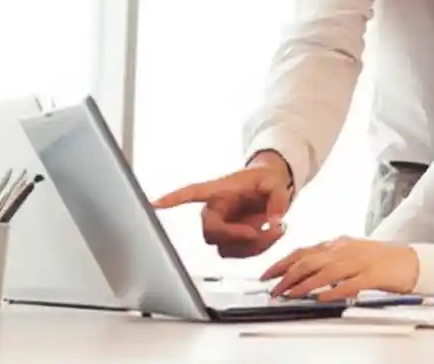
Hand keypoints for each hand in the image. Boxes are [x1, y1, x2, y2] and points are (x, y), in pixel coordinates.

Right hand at [152, 152, 292, 257]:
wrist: (272, 186)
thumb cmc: (267, 179)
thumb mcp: (277, 182)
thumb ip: (278, 200)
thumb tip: (275, 220)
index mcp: (220, 190)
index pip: (192, 193)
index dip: (173, 199)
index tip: (155, 204)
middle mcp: (215, 209)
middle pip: (212, 231)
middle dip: (237, 236)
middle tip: (262, 231)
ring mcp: (221, 226)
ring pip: (225, 247)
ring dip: (253, 245)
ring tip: (277, 229)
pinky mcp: (230, 239)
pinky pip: (237, 253)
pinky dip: (257, 249)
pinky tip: (271, 235)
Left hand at [260, 236, 418, 300]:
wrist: (409, 261)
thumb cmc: (379, 258)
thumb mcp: (349, 251)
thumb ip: (328, 257)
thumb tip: (302, 268)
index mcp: (338, 244)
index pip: (303, 251)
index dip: (282, 263)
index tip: (267, 274)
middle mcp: (345, 250)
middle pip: (310, 261)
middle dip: (287, 276)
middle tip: (274, 289)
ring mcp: (359, 262)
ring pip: (325, 272)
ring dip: (304, 284)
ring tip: (290, 294)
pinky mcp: (372, 276)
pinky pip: (350, 284)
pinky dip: (333, 292)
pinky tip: (322, 298)